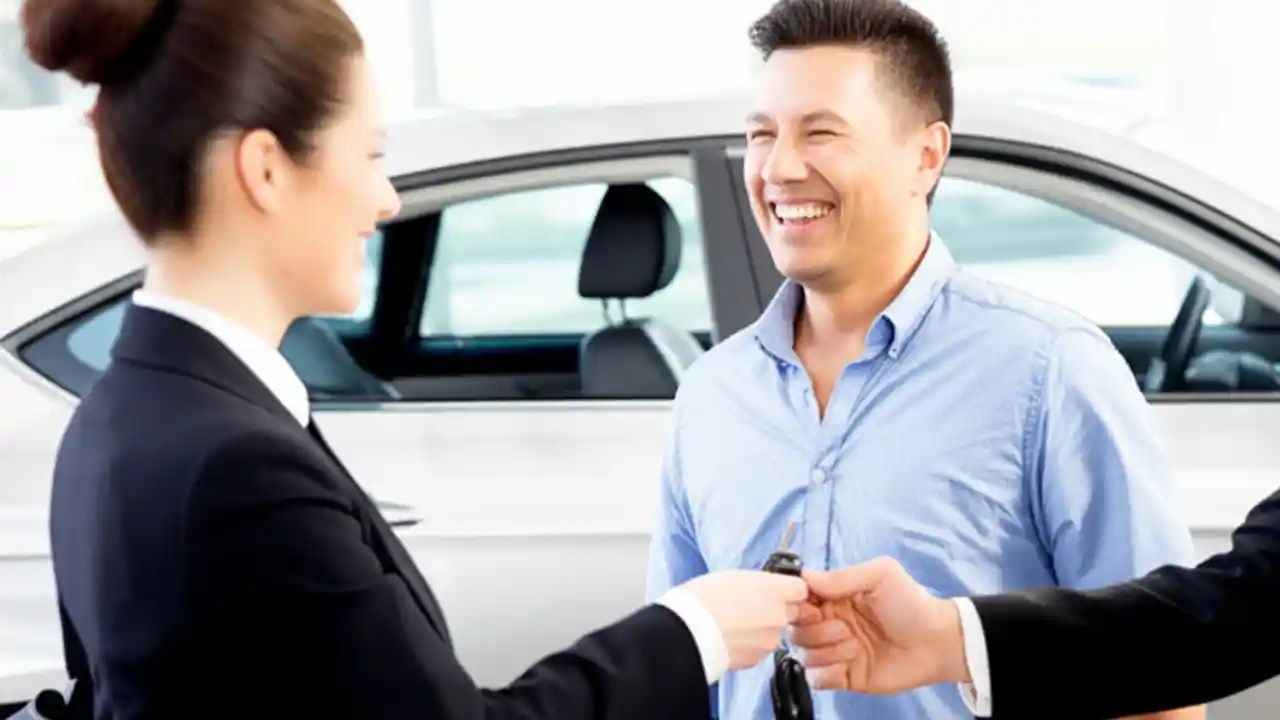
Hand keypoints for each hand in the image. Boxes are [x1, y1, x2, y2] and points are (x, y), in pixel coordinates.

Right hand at [680, 570, 808, 668]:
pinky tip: (731, 637)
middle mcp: (780, 616)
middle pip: (793, 611)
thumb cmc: (703, 599)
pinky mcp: (758, 659)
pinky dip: (751, 643)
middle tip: (754, 605)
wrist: (688, 633)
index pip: (801, 588)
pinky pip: (761, 647)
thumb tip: (765, 588)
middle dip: (779, 608)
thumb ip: (759, 583)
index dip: (790, 588)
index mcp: (775, 590)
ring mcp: (770, 640)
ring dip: (762, 627)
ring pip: (775, 631)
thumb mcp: (734, 575)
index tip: (781, 589)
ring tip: (735, 622)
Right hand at [789, 557, 968, 692]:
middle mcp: (831, 623)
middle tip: (844, 628)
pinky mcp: (843, 676)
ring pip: (805, 654)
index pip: (800, 599)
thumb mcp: (881, 575)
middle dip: (816, 630)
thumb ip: (842, 576)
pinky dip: (826, 674)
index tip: (813, 608)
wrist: (937, 643)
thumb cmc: (912, 604)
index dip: (799, 605)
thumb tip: (805, 577)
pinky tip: (847, 667)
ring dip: (826, 651)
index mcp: (836, 597)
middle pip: (797, 629)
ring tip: (855, 647)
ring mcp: (836, 651)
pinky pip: (815, 678)